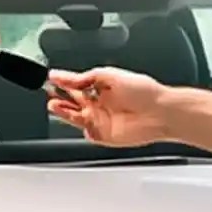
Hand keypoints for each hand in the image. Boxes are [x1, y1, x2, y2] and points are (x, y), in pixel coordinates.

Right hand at [45, 67, 170, 146]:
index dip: (63, 82)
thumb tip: (61, 75)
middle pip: (72, 102)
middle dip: (59, 97)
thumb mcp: (110, 75)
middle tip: (49, 93)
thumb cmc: (145, 91)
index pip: (76, 84)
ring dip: (63, 112)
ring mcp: (101, 120)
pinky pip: (87, 134)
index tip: (51, 78)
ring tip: (53, 105)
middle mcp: (100, 103)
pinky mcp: (105, 135)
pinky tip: (78, 121)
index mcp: (101, 87)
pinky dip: (81, 129)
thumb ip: (84, 77)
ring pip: (75, 117)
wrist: (162, 113)